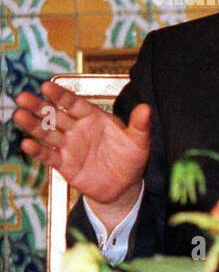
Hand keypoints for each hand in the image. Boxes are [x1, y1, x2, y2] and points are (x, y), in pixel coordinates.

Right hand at [12, 81, 149, 222]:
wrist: (124, 185)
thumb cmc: (130, 158)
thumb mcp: (139, 141)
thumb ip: (140, 125)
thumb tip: (147, 108)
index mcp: (93, 117)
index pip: (73, 102)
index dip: (60, 95)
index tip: (46, 85)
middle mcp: (77, 129)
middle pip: (55, 115)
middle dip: (39, 106)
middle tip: (22, 97)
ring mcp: (68, 145)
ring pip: (47, 133)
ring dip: (33, 125)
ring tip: (19, 115)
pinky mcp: (64, 163)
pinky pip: (49, 155)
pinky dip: (38, 150)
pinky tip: (27, 144)